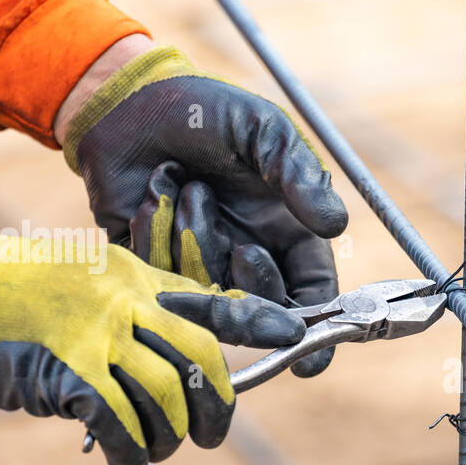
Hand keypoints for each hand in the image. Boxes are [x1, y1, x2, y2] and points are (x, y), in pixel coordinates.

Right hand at [0, 221, 305, 464]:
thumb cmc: (17, 290)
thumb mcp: (89, 280)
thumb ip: (136, 308)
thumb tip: (179, 359)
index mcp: (136, 278)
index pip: (210, 302)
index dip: (256, 321)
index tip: (293, 335)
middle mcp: (127, 304)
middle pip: (200, 363)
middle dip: (216, 408)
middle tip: (209, 434)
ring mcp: (99, 337)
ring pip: (167, 400)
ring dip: (169, 438)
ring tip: (156, 451)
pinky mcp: (68, 374)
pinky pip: (120, 425)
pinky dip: (130, 454)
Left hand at [56, 42, 343, 376]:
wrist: (129, 102)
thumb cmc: (207, 112)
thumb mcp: (264, 131)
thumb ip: (299, 176)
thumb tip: (336, 225)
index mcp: (286, 235)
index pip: (311, 296)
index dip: (315, 333)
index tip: (309, 362)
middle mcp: (246, 261)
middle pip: (260, 317)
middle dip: (252, 296)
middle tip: (243, 250)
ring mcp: (198, 269)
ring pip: (206, 298)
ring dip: (196, 240)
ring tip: (185, 184)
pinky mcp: (151, 269)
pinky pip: (158, 282)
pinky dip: (155, 236)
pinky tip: (153, 192)